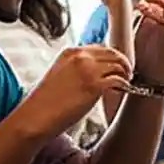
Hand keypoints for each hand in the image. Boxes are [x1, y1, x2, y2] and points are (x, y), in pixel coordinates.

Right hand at [15, 45, 132, 140]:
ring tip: (125, 82)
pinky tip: (122, 90)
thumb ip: (78, 67)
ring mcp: (89, 70)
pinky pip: (118, 80)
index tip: (117, 64)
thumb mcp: (60, 73)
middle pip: (114, 53)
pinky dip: (124, 85)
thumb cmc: (46, 100)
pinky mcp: (94, 85)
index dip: (113, 56)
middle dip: (123, 63)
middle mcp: (81, 57)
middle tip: (127, 73)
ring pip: (119, 65)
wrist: (36, 116)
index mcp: (72, 52)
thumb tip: (97, 70)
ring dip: (125, 73)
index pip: (101, 48)